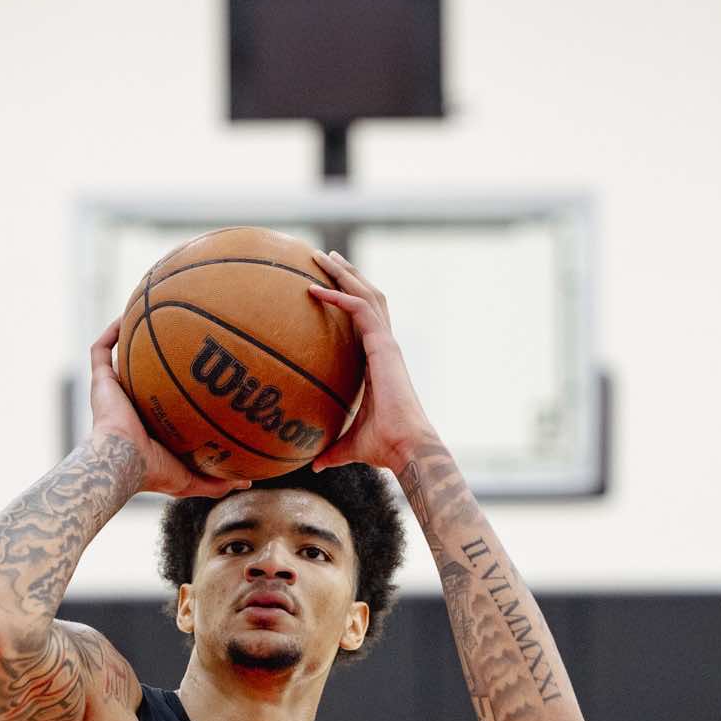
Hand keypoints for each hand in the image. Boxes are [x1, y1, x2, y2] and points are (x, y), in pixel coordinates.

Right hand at [87, 318, 245, 498]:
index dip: (175, 384)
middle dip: (156, 354)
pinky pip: (100, 349)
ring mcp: (114, 391)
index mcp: (148, 422)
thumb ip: (216, 481)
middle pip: (143, 373)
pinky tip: (128, 314)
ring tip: (149, 312)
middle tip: (181, 333)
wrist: (121, 462)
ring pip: (120, 356)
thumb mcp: (191, 479)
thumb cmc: (153, 472)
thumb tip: (248, 482)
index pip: (161, 399)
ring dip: (131, 335)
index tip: (200, 368)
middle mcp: (130, 403)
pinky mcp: (99, 381)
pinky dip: (111, 331)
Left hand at [307, 251, 435, 474]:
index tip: (329, 284)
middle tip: (325, 257)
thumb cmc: (382, 448)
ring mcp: (386, 344)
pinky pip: (360, 311)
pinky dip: (340, 297)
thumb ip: (331, 449)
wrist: (405, 448)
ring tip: (323, 257)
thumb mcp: (348, 445)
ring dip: (344, 274)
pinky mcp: (384, 347)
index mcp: (378, 361)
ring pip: (367, 296)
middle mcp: (385, 347)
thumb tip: (314, 464)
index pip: (365, 321)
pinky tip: (316, 290)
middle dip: (347, 274)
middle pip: (368, 298)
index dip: (349, 299)